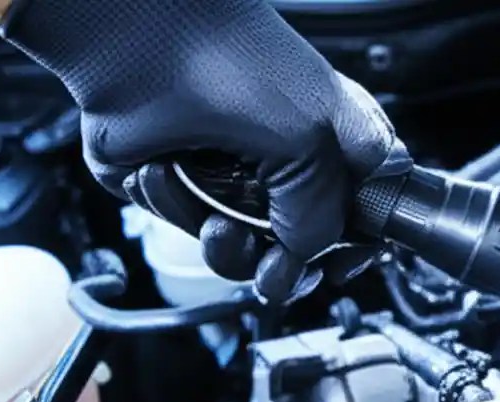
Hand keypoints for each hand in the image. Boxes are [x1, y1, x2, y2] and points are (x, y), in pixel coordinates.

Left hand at [0, 0, 409, 301]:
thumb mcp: (306, 142)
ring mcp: (239, 179)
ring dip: (218, 232)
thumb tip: (299, 266)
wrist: (133, 37)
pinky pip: (189, 228)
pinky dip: (174, 204)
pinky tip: (166, 169)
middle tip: (255, 240)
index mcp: (340, 148)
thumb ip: (323, 219)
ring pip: (243, 250)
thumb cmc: (225, 58)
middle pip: (302, 250)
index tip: (333, 266)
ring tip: (200, 194)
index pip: (365, 219)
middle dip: (274, 253)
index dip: (349, 251)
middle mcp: (293, 167)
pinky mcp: (187, 186)